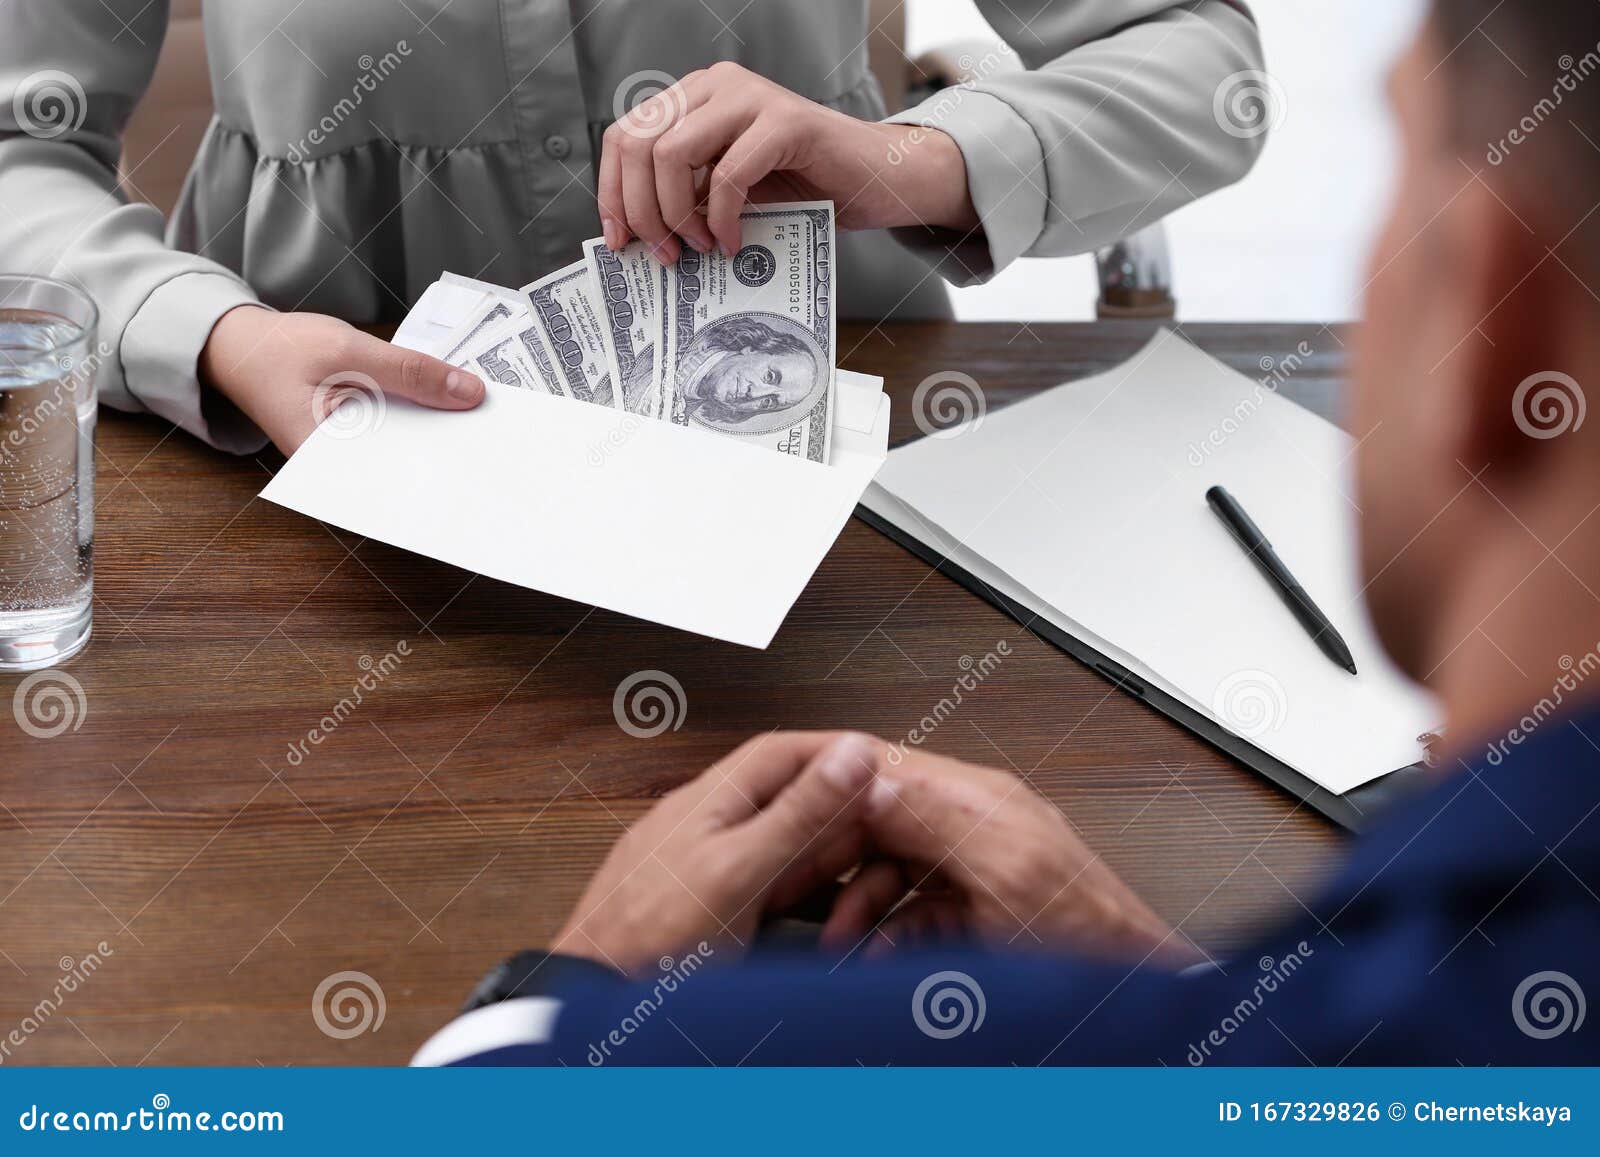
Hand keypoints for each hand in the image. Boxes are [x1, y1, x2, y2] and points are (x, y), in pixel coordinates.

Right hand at [199, 306, 484, 454]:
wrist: (239, 347)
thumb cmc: (282, 349)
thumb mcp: (349, 350)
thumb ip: (409, 371)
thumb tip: (471, 393)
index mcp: (326, 461)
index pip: (396, 480)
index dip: (442, 475)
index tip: (485, 465)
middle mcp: (338, 472)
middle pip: (406, 470)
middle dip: (448, 458)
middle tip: (501, 447)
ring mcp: (349, 458)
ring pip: (405, 454)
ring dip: (438, 439)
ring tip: (488, 433)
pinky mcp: (358, 441)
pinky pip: (398, 437)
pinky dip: (421, 424)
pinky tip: (456, 416)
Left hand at [551, 732, 880, 976]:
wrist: (595, 1005)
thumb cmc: (648, 943)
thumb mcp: (738, 872)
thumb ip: (797, 815)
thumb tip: (851, 754)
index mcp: (707, 800)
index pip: (783, 750)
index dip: (837, 751)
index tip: (882, 761)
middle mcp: (700, 824)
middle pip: (783, 797)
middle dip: (836, 814)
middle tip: (882, 831)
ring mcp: (698, 866)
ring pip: (776, 845)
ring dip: (820, 862)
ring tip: (858, 885)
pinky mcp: (699, 906)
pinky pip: (761, 885)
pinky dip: (797, 898)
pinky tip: (813, 920)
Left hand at [599, 62, 978, 262]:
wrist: (873, 180)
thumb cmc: (803, 188)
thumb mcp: (727, 191)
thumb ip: (685, 196)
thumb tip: (634, 233)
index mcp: (695, 97)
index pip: (625, 136)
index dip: (612, 192)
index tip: (620, 241)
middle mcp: (716, 85)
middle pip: (638, 144)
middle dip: (641, 210)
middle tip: (665, 253)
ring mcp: (750, 97)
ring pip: (671, 154)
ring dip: (676, 215)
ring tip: (700, 248)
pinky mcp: (784, 122)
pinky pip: (727, 174)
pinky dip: (722, 219)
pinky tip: (733, 243)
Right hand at [822, 747, 1204, 968]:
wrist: (1130, 1002)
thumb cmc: (1093, 942)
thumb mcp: (1008, 871)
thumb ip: (938, 817)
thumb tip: (870, 780)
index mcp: (981, 800)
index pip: (885, 766)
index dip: (831, 781)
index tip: (784, 803)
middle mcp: (977, 825)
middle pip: (880, 819)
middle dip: (836, 855)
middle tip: (798, 887)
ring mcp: (978, 872)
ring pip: (892, 870)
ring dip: (859, 904)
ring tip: (841, 938)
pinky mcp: (981, 914)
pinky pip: (916, 913)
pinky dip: (891, 935)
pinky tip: (881, 955)